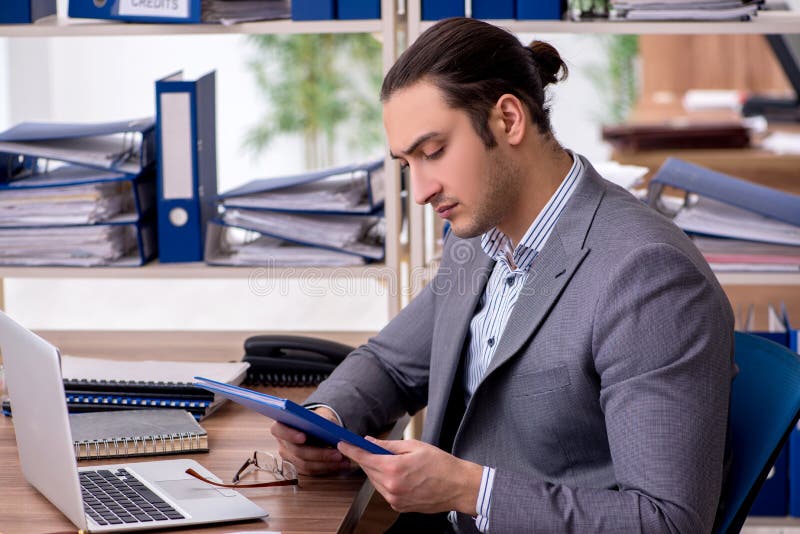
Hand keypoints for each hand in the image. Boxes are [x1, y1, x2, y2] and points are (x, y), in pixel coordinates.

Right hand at [270, 407, 352, 474]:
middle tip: (337, 453)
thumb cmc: (316, 420)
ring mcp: (289, 457)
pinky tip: (341, 465)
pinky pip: (311, 471)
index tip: (304, 436)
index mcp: (281, 426)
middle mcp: (283, 443)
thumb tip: (330, 428)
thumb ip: (321, 420)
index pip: (279, 430)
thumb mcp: (319, 415)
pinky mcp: (298, 468)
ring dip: (326, 464)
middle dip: (319, 454)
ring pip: (305, 464)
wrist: (317, 427)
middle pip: (297, 451)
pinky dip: (327, 468)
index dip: (290, 434)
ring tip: (343, 460)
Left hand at [337, 437, 482, 514]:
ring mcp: (395, 499)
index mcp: (394, 469)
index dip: (351, 450)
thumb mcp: (414, 446)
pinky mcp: (399, 507)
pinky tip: (400, 475)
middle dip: (368, 458)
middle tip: (373, 448)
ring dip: (378, 470)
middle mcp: (392, 487)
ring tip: (394, 462)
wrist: (458, 486)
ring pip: (376, 481)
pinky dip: (387, 482)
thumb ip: (388, 445)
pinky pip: (385, 491)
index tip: (342, 444)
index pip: (364, 458)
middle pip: (368, 470)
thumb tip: (370, 442)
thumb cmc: (441, 464)